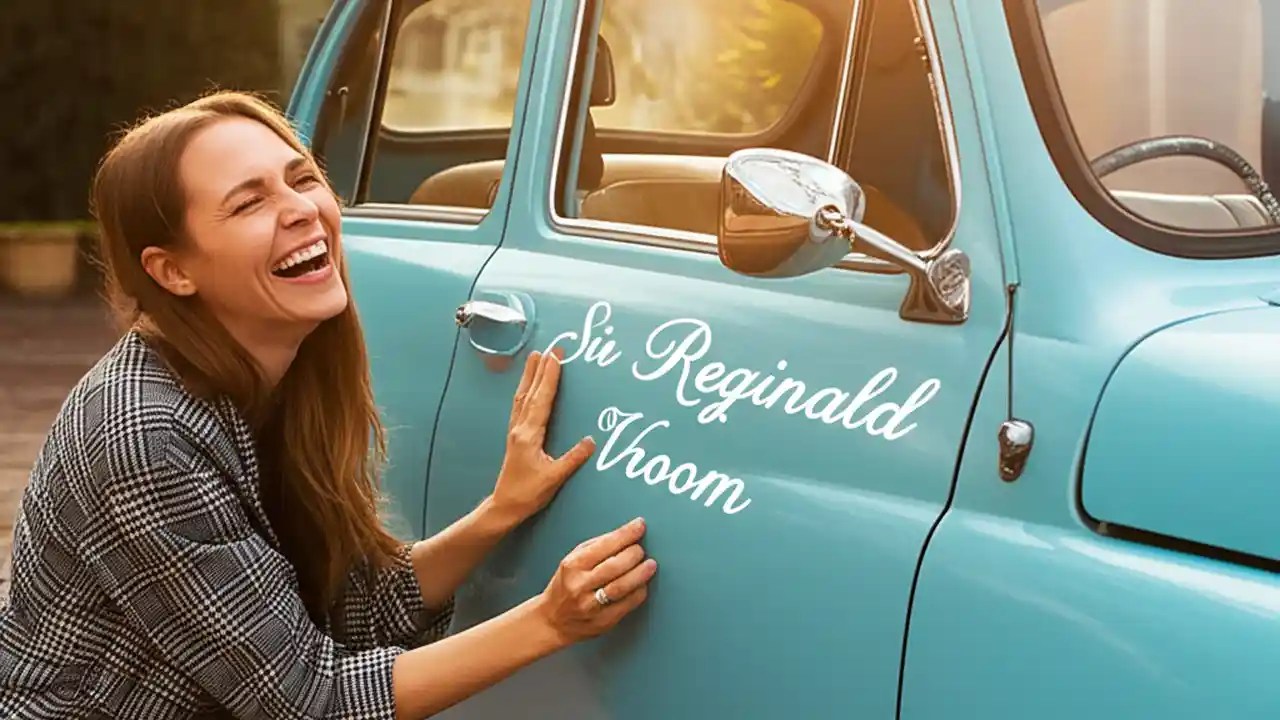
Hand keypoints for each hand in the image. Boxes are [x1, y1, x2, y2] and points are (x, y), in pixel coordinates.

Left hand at [490, 349, 595, 525]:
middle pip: (531, 392)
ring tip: (535, 357)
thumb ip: (573, 458)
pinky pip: (520, 406)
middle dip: (541, 369)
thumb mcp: (555, 477)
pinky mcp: (515, 437)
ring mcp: (515, 431)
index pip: (542, 400)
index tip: (556, 356)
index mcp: (529, 435)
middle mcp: (520, 428)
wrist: (505, 506)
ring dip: (530, 376)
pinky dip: (526, 391)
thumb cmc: (528, 493)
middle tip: (550, 348)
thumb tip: (590, 440)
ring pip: (522, 397)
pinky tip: (527, 386)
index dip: (550, 377)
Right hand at [535, 518, 656, 642]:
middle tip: (641, 550)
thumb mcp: (573, 560)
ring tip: (650, 565)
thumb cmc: (566, 585)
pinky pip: (626, 605)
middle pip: (615, 566)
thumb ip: (596, 546)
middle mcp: (580, 585)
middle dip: (634, 554)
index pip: (604, 546)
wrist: (552, 620)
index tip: (640, 526)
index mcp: (573, 565)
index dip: (625, 534)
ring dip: (640, 574)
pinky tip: (642, 585)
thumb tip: (625, 533)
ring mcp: (591, 606)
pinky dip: (639, 592)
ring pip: (622, 587)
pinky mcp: (603, 621)